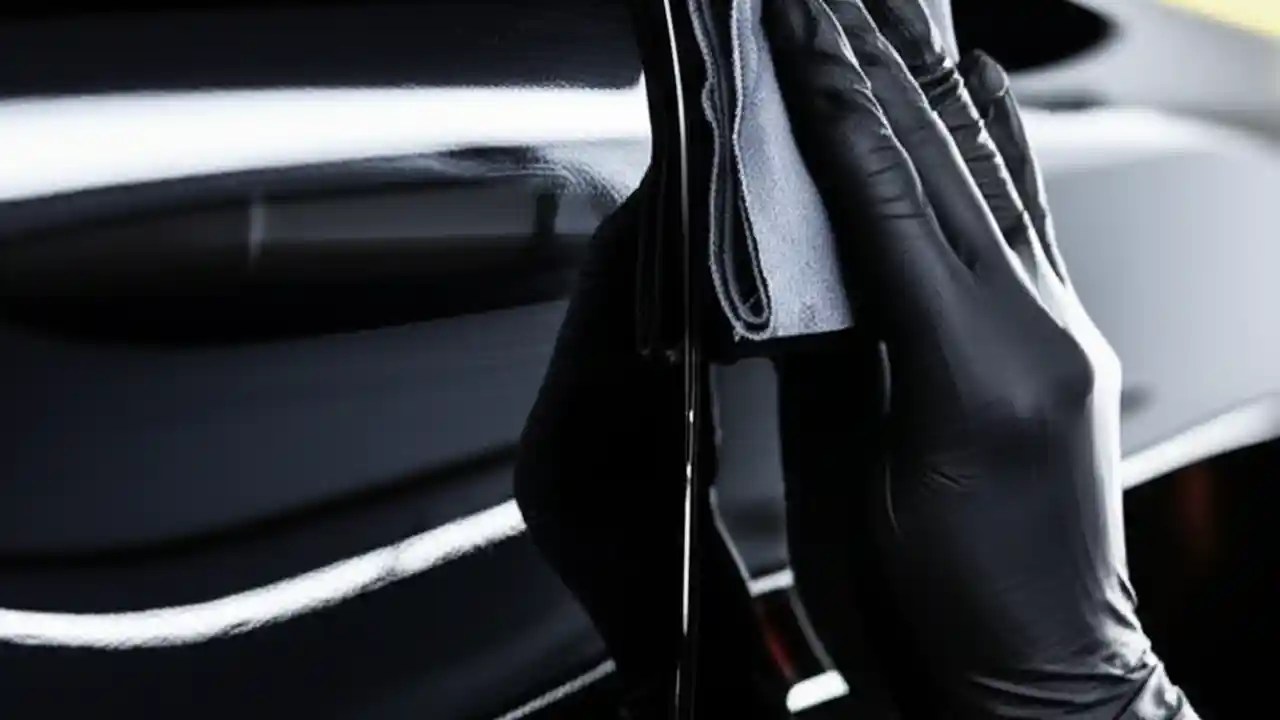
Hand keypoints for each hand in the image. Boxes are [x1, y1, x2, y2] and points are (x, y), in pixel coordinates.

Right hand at [764, 0, 1195, 715]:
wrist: (1040, 673)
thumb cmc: (950, 609)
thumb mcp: (864, 492)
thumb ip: (844, 370)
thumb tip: (813, 279)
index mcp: (972, 367)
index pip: (894, 203)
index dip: (839, 114)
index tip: (799, 37)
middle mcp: (1029, 328)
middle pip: (941, 166)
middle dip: (876, 68)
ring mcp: (1055, 329)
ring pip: (988, 176)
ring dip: (932, 83)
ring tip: (894, 10)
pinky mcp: (1056, 341)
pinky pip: (1026, 216)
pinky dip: (995, 142)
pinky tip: (980, 91)